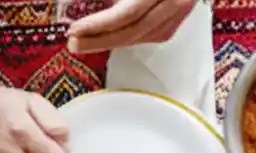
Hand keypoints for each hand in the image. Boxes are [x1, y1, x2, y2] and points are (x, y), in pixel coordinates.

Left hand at [66, 0, 196, 53]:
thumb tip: (74, 1)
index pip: (129, 13)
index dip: (100, 24)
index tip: (74, 29)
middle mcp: (177, 1)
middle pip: (136, 30)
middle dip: (101, 40)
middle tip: (74, 44)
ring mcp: (182, 9)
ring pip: (146, 36)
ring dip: (114, 42)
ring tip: (86, 42)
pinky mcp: (181, 14)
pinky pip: (155, 33)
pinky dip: (132, 37)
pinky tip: (112, 37)